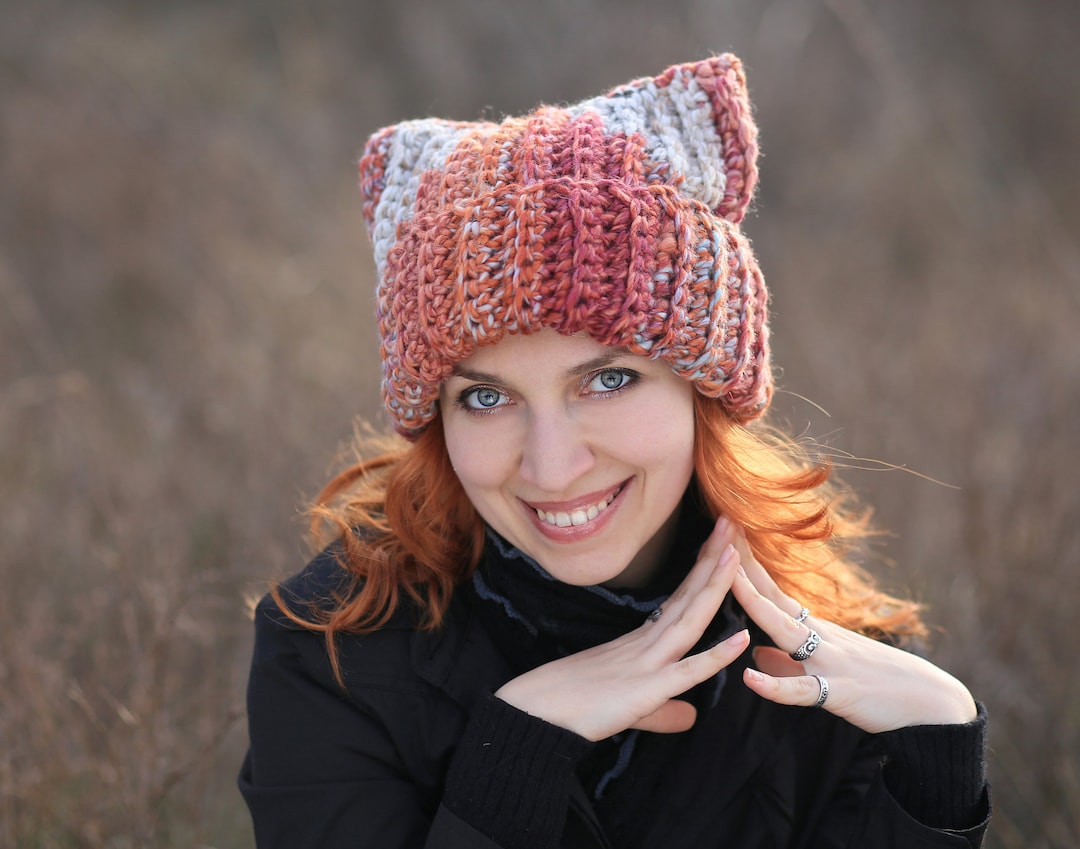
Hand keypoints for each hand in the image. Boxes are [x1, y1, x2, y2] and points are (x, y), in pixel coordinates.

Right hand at [494, 516, 749, 741]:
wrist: (532, 714)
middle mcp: (646, 645)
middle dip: (712, 561)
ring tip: (734, 554)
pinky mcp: (646, 691)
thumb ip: (662, 713)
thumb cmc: (570, 708)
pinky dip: (714, 656)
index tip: (722, 542)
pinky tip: (741, 639)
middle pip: (687, 598)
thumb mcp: (629, 710)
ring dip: (713, 588)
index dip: (702, 571)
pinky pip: (686, 672)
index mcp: (641, 643)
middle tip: (732, 523)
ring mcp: (647, 664)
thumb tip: (692, 718)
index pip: (680, 601)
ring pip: (690, 622)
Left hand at [730, 531, 977, 732]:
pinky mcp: (841, 692)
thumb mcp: (828, 669)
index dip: (746, 564)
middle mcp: (819, 636)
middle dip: (744, 566)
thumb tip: (756, 656)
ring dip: (756, 604)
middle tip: (720, 528)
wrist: (932, 705)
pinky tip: (749, 677)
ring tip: (727, 580)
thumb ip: (788, 664)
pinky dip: (776, 685)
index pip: (772, 590)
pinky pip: (804, 690)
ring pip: (787, 630)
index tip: (722, 533)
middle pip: (773, 596)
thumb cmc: (879, 685)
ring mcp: (830, 660)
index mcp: (814, 630)